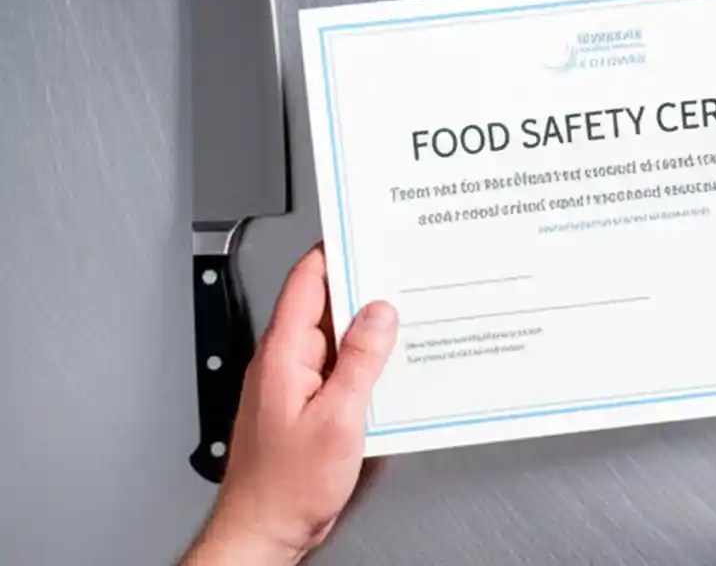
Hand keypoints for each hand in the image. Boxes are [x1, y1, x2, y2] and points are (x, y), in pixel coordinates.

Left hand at [183, 245, 397, 564]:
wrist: (265, 530)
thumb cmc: (285, 486)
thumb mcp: (338, 417)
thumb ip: (361, 361)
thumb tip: (379, 313)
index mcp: (282, 354)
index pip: (305, 282)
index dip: (334, 252)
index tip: (361, 233)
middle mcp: (283, 363)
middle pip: (324, 307)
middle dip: (363, 291)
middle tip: (400, 278)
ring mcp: (293, 385)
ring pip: (334, 340)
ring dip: (366, 332)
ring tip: (403, 325)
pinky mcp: (306, 406)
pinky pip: (337, 370)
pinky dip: (363, 363)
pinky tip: (387, 371)